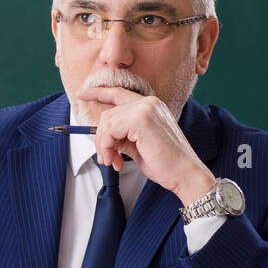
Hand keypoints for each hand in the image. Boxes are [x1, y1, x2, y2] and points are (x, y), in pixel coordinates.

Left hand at [75, 86, 215, 205]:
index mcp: (151, 106)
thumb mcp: (138, 145)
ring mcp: (145, 108)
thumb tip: (102, 135)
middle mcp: (149, 102)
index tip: (82, 94)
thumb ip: (122, 135)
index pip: (118, 93)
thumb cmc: (165, 163)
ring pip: (106, 122)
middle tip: (106, 158)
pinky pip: (109, 129)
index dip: (98, 93)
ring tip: (112, 161)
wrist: (184, 174)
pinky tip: (117, 160)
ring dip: (104, 146)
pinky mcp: (140, 119)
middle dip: (101, 138)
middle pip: (108, 113)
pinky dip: (107, 147)